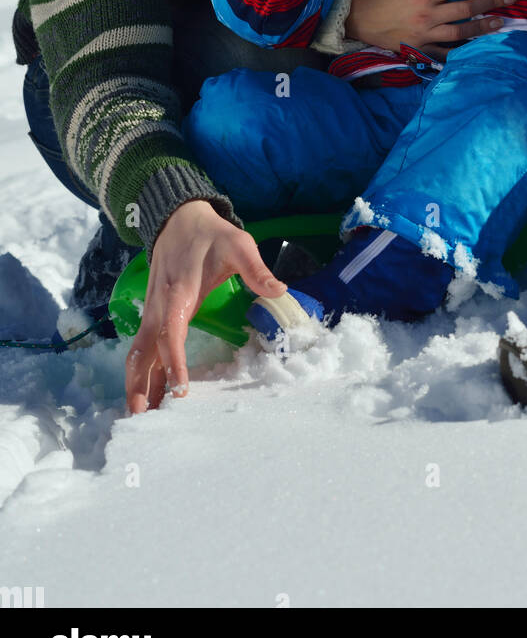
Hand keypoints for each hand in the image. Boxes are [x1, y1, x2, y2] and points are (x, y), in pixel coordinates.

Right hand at [125, 200, 286, 414]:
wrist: (178, 219)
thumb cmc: (211, 235)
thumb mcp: (238, 244)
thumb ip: (256, 268)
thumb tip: (279, 290)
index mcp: (179, 293)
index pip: (172, 334)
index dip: (175, 362)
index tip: (180, 391)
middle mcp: (159, 307)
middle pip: (145, 351)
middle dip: (142, 384)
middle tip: (145, 418)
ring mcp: (152, 312)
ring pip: (139, 353)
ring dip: (136, 383)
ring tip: (140, 416)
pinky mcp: (153, 315)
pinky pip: (143, 348)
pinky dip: (141, 372)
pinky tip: (146, 395)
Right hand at [344, 0, 517, 61]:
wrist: (360, 21)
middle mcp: (429, 16)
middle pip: (467, 9)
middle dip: (492, 2)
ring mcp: (426, 35)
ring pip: (461, 33)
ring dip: (483, 28)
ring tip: (501, 22)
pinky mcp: (422, 48)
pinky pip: (446, 52)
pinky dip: (463, 51)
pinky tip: (480, 47)